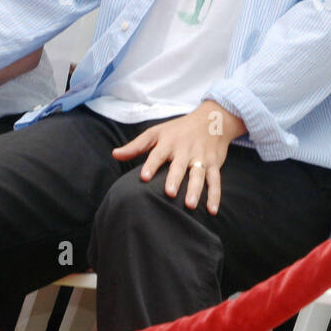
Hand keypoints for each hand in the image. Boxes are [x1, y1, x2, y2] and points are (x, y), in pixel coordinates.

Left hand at [110, 100, 245, 214]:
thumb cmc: (179, 129)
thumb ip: (136, 146)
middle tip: (169, 192)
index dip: (151, 165)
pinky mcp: (214, 164)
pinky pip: (215, 181)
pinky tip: (212, 211)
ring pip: (199, 175)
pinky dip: (215, 196)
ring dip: (196, 190)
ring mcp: (201, 158)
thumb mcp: (156, 133)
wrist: (212, 119)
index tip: (144, 177)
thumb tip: (115, 154)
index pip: (158, 154)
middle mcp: (185, 150)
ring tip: (190, 205)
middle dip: (175, 178)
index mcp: (169, 142)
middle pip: (180, 166)